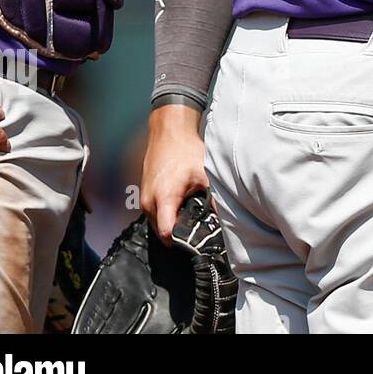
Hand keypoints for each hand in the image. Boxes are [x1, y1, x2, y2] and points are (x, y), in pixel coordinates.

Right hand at [141, 104, 208, 243]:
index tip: (198, 241)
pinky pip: (156, 213)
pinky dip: (168, 213)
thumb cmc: (186, 151)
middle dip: (180, 234)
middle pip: (163, 232)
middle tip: (200, 230)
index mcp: (163, 199)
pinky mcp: (145, 194)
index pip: (167, 234)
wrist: (169, 132)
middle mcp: (149, 202)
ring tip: (193, 217)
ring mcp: (145, 198)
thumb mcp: (205, 174)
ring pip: (159, 223)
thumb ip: (214, 197)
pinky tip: (184, 205)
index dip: (183, 241)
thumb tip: (228, 216)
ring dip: (174, 222)